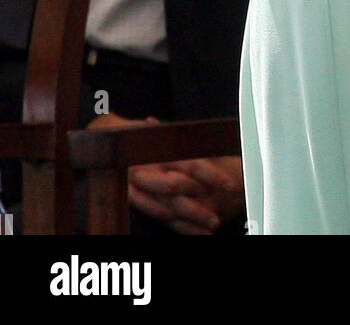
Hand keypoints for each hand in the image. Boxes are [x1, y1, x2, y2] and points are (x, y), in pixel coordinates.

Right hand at [84, 112, 243, 234]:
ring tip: (209, 229)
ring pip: (165, 209)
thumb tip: (211, 137)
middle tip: (217, 217)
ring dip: (188, 222)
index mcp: (161, 149)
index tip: (230, 185)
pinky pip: (156, 216)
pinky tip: (193, 233)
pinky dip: (176, 227)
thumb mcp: (161, 131)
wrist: (106, 138)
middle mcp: (150, 169)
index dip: (211, 175)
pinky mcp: (132, 198)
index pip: (191, 164)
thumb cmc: (138, 133)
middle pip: (177, 192)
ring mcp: (139, 186)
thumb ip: (182, 137)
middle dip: (197, 208)